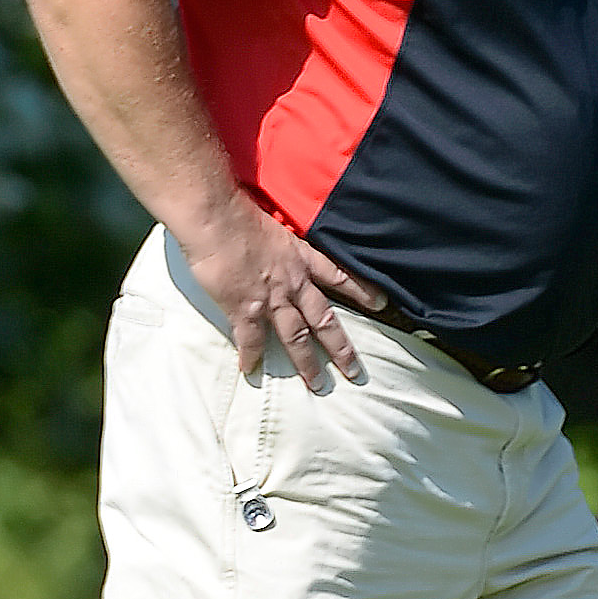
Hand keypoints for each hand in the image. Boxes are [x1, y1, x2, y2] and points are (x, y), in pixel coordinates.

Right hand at [183, 195, 383, 386]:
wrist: (216, 218)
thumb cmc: (239, 213)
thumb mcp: (274, 224)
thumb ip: (281, 242)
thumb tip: (278, 246)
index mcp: (301, 258)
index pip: (339, 276)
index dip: (361, 290)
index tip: (381, 304)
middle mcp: (292, 283)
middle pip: (324, 320)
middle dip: (341, 347)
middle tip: (355, 371)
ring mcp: (270, 299)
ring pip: (296, 337)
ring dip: (307, 363)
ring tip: (318, 385)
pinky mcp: (244, 309)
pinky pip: (251, 340)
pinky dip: (251, 357)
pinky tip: (252, 372)